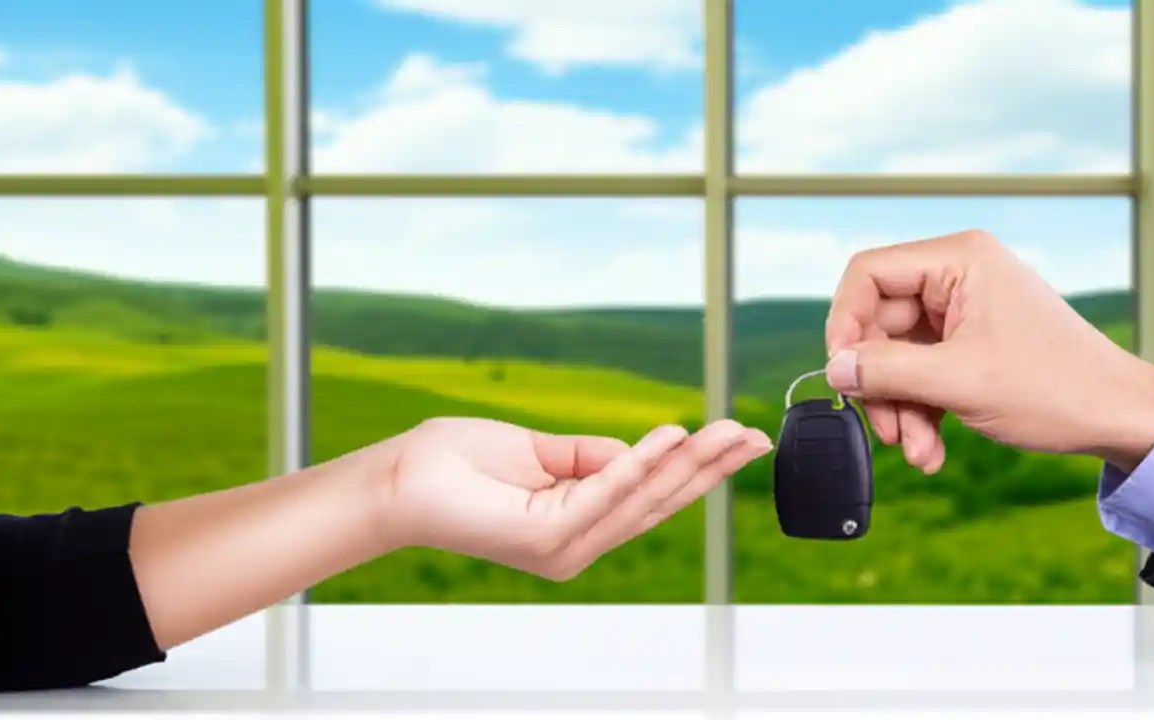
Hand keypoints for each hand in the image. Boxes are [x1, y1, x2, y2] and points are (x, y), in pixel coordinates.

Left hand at [357, 417, 771, 579]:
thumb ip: (590, 456)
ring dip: (688, 465)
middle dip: (709, 468)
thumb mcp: (540, 452)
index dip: (696, 468)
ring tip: (727, 432)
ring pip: (640, 501)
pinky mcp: (545, 538)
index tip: (738, 437)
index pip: (650, 496)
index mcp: (578, 523)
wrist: (399, 479)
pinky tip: (671, 439)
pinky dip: (638, 465)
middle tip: (754, 435)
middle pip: (657, 503)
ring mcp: (563, 546)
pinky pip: (602, 496)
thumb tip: (641, 448)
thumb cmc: (456, 464)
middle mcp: (577, 543)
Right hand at [823, 230, 1153, 473]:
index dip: (844, 323)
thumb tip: (832, 369)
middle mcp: (957, 275)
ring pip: (896, 355)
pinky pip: (920, 371)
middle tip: (887, 431)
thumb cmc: (1056, 388)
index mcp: (959, 260)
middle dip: (880, 384)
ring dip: (900, 407)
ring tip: (916, 449)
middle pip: (879, 323)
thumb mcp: (958, 382)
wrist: (1118, 417)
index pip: (869, 274)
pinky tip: (930, 448)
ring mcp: (963, 310)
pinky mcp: (968, 342)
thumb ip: (886, 371)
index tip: (841, 373)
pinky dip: (920, 410)